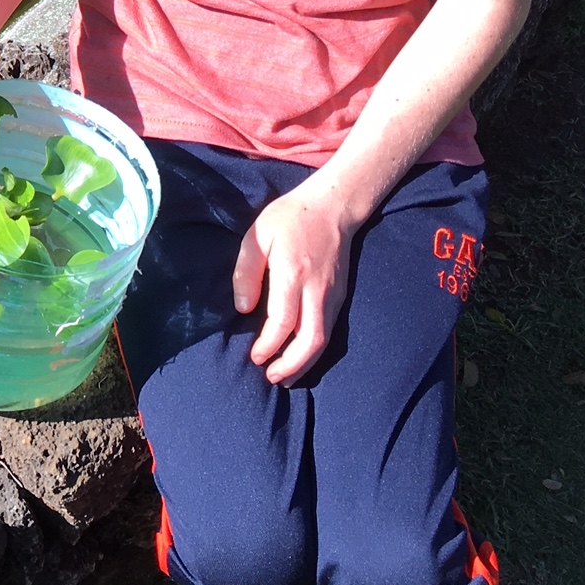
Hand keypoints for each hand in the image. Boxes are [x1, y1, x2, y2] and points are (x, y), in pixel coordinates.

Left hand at [232, 177, 359, 385]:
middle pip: (310, 340)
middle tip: (271, 378)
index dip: (268, 345)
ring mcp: (333, 294)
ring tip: (286, 376)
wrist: (333, 206)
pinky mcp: (340, 296)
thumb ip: (247, 272)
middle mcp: (318, 289)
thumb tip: (244, 309)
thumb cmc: (289, 218)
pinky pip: (329, 330)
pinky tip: (301, 357)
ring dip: (305, 363)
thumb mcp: (257, 236)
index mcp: (293, 274)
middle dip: (291, 365)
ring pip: (324, 339)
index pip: (283, 322)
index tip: (255, 357)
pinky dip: (315, 349)